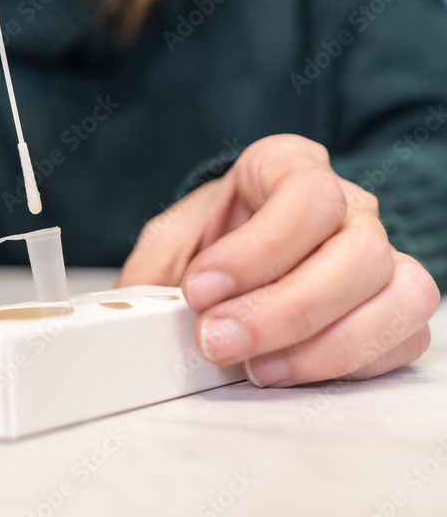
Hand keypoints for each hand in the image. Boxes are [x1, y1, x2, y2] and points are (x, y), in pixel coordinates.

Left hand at [118, 134, 439, 387]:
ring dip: (320, 344)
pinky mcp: (394, 309)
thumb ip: (153, 274)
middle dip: (283, 309)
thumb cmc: (201, 247)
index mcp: (289, 167)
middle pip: (358, 251)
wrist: (221, 269)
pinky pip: (404, 337)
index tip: (200, 289)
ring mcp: (378, 256)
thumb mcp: (166, 246)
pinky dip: (346, 364)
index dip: (257, 250)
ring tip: (254, 367)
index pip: (307, 193)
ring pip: (397, 295)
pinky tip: (287, 370)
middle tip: (217, 340)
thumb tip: (134, 320)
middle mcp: (346, 205)